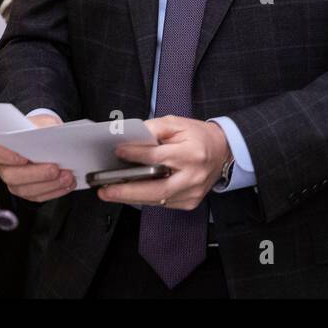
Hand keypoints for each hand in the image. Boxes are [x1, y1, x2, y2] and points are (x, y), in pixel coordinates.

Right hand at [0, 113, 74, 201]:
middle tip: (55, 168)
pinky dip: (55, 191)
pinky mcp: (28, 192)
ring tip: (67, 176)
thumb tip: (54, 134)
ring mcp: (15, 182)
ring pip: (27, 190)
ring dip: (49, 185)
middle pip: (12, 176)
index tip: (23, 157)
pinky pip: (39, 196)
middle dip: (36, 174)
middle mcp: (4, 167)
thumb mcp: (42, 123)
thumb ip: (45, 127)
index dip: (6, 156)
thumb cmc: (39, 130)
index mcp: (0, 146)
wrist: (45, 139)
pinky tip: (68, 184)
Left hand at [96, 116, 229, 209]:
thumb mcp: (176, 123)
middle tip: (105, 190)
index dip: (135, 154)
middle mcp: (193, 176)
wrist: (222, 151)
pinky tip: (130, 194)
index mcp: (191, 153)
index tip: (117, 152)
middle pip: (156, 189)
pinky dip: (145, 199)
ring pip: (157, 200)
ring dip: (132, 198)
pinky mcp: (190, 202)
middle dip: (127, 191)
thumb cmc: (197, 136)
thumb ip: (153, 129)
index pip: (157, 157)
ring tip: (110, 193)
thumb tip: (130, 139)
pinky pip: (163, 203)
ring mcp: (193, 192)